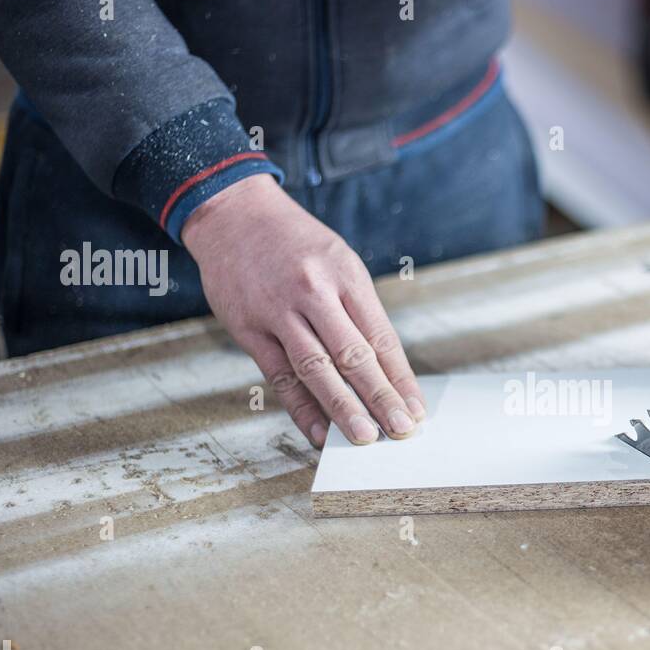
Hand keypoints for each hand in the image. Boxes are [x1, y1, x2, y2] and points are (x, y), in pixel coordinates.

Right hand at [182, 174, 424, 446]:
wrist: (232, 212)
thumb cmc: (295, 243)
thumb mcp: (339, 261)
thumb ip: (359, 312)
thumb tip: (384, 370)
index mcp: (345, 275)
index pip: (380, 337)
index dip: (400, 378)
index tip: (417, 408)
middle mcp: (314, 292)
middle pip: (353, 355)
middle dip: (381, 398)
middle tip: (401, 430)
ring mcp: (278, 311)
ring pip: (316, 368)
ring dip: (343, 408)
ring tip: (364, 437)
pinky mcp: (248, 328)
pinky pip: (279, 376)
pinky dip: (300, 407)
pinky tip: (318, 431)